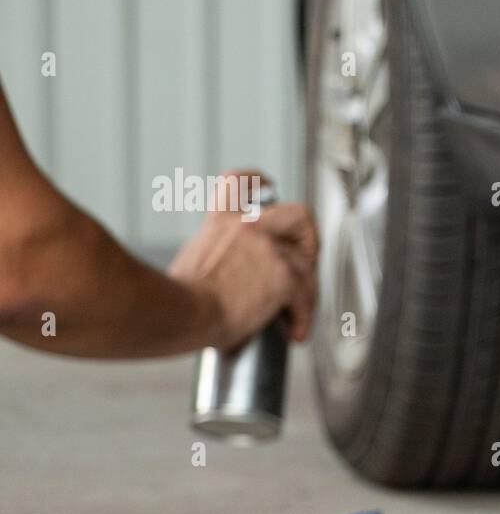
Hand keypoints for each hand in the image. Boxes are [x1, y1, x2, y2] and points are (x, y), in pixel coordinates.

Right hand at [168, 170, 318, 349]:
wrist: (179, 314)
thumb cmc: (176, 300)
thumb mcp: (190, 259)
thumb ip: (215, 253)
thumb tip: (223, 274)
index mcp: (221, 219)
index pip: (242, 181)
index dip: (261, 184)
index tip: (268, 188)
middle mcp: (248, 226)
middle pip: (300, 214)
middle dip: (309, 242)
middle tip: (303, 267)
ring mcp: (269, 249)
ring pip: (308, 266)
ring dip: (306, 292)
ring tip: (295, 315)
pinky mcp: (285, 276)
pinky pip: (306, 297)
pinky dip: (303, 317)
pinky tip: (294, 332)